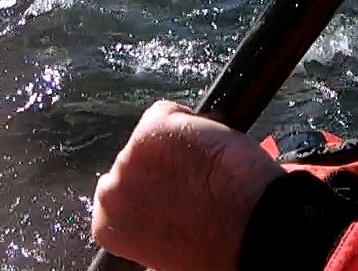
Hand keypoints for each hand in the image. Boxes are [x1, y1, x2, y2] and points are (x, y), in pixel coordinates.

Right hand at [92, 100, 283, 270]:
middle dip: (157, 166)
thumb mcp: (167, 244)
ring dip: (177, 144)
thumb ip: (150, 223)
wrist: (248, 227)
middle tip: (194, 177)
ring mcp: (129, 159)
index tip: (171, 193)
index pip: (116, 195)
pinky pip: (166, 111)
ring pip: (150, 137)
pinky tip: (211, 142)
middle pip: (129, 163)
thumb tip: (162, 213)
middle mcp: (110, 193)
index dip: (148, 191)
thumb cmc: (219, 245)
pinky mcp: (151, 131)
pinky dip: (190, 119)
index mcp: (109, 228)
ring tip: (208, 165)